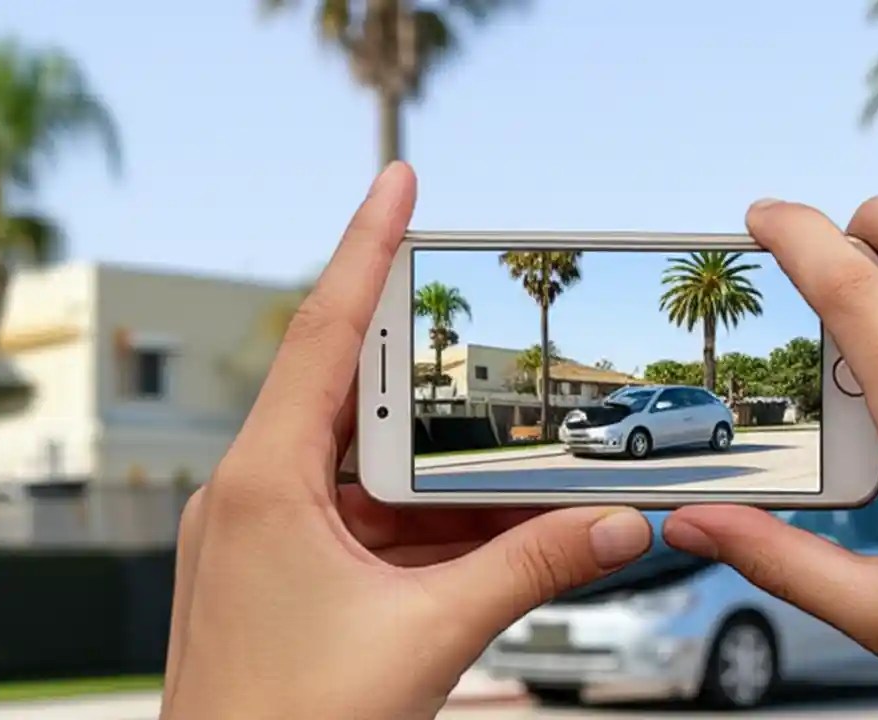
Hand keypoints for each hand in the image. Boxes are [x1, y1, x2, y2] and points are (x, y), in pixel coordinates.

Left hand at [159, 163, 651, 719]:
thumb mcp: (431, 635)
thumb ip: (533, 568)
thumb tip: (618, 526)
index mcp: (267, 486)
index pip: (324, 336)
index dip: (364, 247)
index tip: (398, 180)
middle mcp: (259, 495)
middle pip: (358, 395)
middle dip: (435, 375)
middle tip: (493, 343)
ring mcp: (273, 536)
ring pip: (372, 468)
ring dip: (443, 467)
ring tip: (516, 459)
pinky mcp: (292, 572)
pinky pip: (370, 520)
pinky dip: (430, 519)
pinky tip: (491, 527)